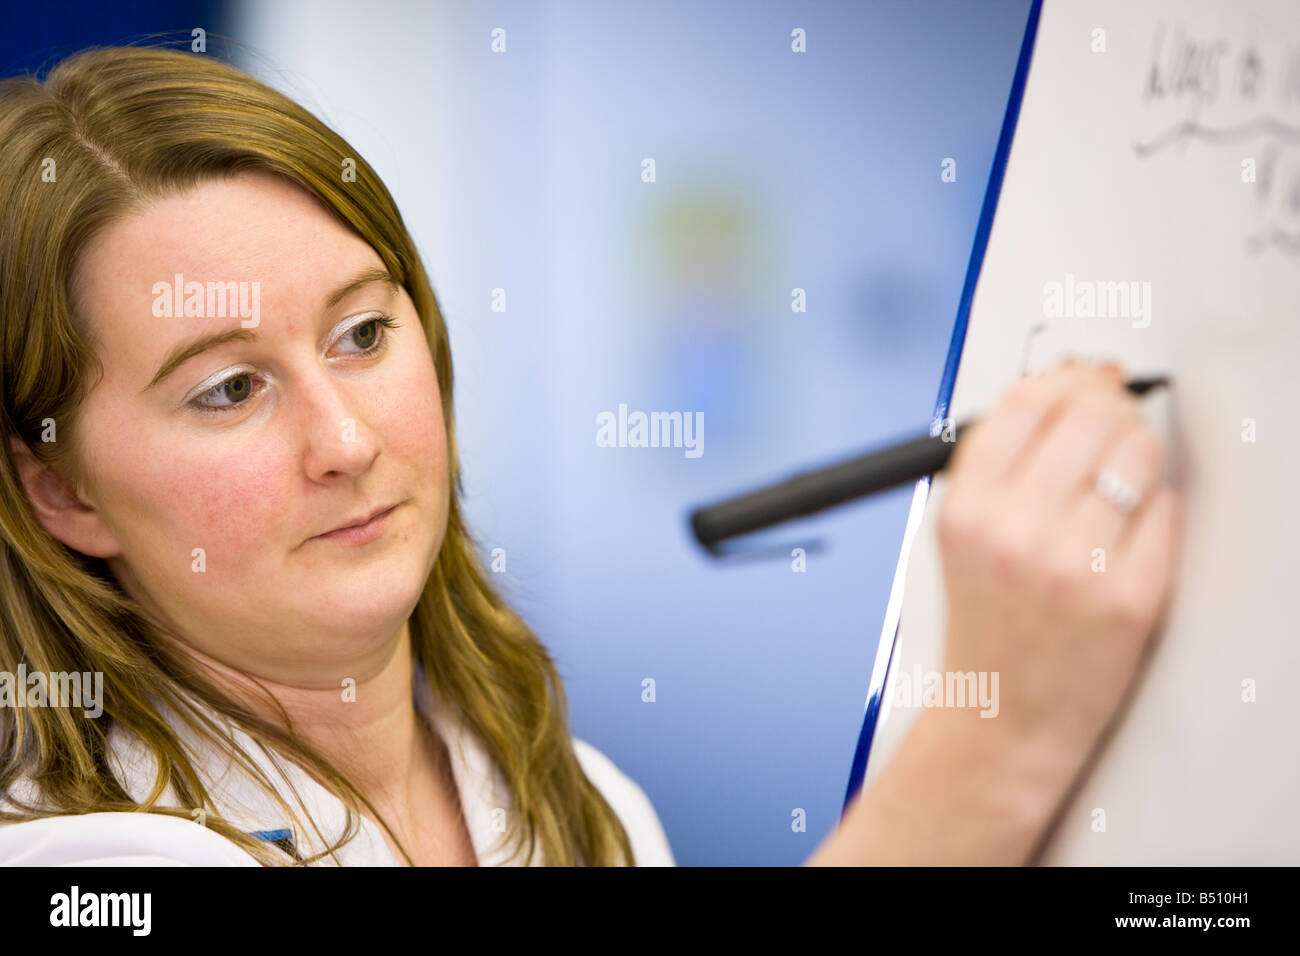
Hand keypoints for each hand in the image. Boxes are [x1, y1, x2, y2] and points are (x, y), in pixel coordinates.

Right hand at [934, 361, 1183, 786]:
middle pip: (1088, 415)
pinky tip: (1131, 530)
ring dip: (1138, 453)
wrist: (1002, 715)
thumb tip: (1062, 387)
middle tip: (1113, 422)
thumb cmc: (987, 625)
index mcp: (965, 511)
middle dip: (1109, 407)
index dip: (1061, 381)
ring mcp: (1074, 564)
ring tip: (1122, 479)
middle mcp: (1014, 533)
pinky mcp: (1129, 596)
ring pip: (1136, 453)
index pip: (1023, 403)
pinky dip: (1156, 509)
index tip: (1079, 383)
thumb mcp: (960, 536)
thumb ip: (997, 465)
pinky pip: (1165, 510)